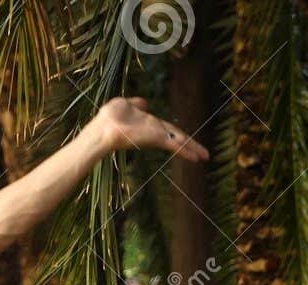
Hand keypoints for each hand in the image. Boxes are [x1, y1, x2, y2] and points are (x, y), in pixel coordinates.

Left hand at [91, 96, 208, 163]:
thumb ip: (136, 104)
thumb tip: (144, 103)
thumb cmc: (109, 117)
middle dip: (191, 145)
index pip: (169, 129)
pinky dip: (185, 150)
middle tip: (205, 155)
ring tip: (205, 157)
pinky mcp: (156, 139)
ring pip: (179, 142)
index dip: (180, 135)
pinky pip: (174, 144)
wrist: (102, 128)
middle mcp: (154, 131)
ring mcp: (155, 136)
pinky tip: (196, 157)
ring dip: (192, 149)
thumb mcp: (125, 105)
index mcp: (149, 123)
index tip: (189, 141)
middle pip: (177, 137)